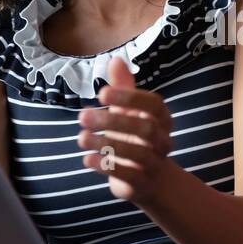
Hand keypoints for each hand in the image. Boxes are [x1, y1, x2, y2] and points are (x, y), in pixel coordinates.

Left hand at [77, 56, 174, 203]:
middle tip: (82, 116)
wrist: (152, 181)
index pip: (153, 104)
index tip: (101, 92)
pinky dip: (106, 166)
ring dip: (105, 143)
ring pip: (136, 153)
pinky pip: (128, 175)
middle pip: (145, 128)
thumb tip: (115, 59)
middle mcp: (162, 140)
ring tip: (80, 137)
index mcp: (162, 119)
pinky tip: (86, 158)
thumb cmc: (136, 138)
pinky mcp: (141, 184)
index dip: (129, 97)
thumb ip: (123, 88)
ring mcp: (154, 163)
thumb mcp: (128, 112)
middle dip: (112, 120)